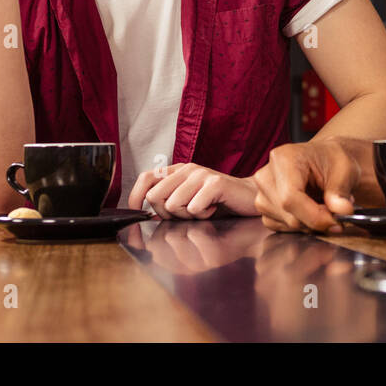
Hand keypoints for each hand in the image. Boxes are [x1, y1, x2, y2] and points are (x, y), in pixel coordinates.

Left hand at [127, 162, 259, 218]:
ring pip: (174, 205)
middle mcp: (188, 169)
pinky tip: (214, 208)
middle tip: (186, 213)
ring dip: (187, 216)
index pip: (146, 178)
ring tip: (203, 210)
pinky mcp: (216, 183)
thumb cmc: (217, 202)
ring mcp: (202, 174)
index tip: (139, 212)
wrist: (250, 198)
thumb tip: (144, 214)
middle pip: (155, 196)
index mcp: (178, 171)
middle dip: (167, 214)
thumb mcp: (188, 199)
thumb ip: (168, 201)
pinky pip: (194, 208)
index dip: (135, 196)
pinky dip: (203, 215)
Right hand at [251, 137, 380, 232]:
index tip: (336, 222)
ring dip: (310, 223)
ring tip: (324, 205)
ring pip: (287, 224)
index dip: (314, 216)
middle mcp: (266, 176)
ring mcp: (262, 193)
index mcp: (283, 158)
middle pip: (289, 215)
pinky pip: (282, 228)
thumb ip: (341, 192)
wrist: (323, 160)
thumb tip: (343, 211)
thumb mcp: (345, 170)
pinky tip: (310, 211)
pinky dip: (300, 225)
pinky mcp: (264, 207)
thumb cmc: (332, 160)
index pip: (290, 198)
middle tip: (336, 213)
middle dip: (317, 220)